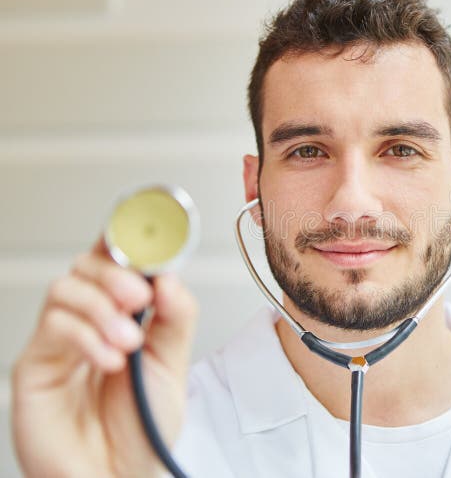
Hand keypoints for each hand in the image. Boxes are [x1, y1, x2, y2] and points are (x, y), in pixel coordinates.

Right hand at [11, 237, 196, 477]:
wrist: (120, 476)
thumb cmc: (142, 425)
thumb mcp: (173, 364)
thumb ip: (175, 318)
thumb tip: (168, 276)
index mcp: (125, 313)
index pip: (119, 260)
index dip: (129, 238)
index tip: (151, 235)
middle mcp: (89, 319)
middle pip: (87, 264)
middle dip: (116, 273)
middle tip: (139, 297)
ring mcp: (59, 341)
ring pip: (65, 289)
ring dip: (102, 308)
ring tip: (129, 342)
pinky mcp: (36, 366)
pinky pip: (52, 328)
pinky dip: (86, 337)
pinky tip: (109, 360)